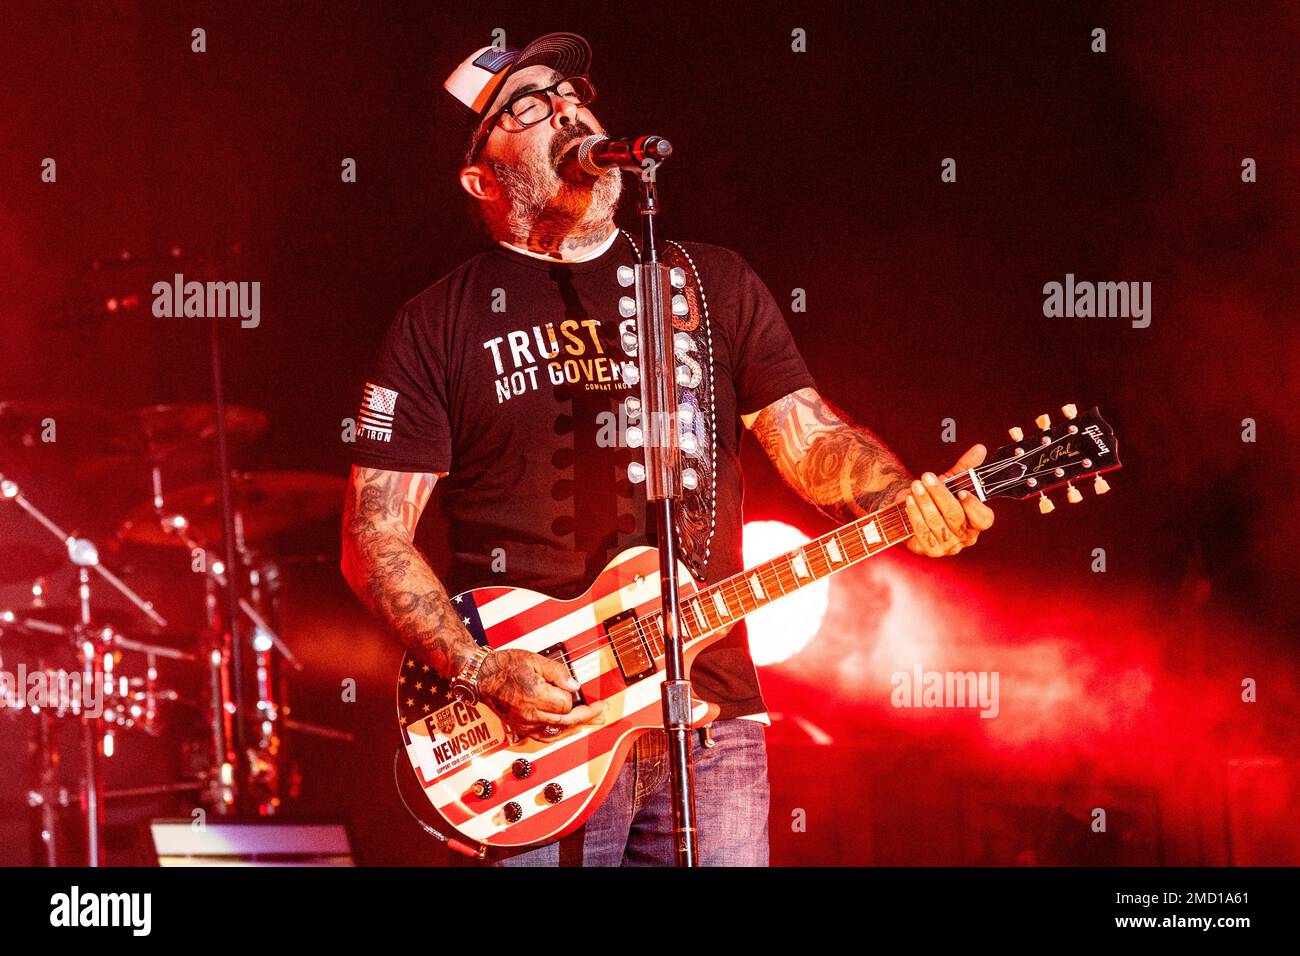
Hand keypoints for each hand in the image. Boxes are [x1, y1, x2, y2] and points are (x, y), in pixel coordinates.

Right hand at [477, 648, 607, 741]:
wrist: (482, 676)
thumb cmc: (505, 665)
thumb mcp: (534, 660)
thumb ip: (557, 672)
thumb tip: (574, 686)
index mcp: (534, 695)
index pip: (565, 703)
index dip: (572, 695)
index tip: (572, 687)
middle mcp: (529, 714)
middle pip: (566, 720)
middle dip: (587, 715)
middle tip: (602, 711)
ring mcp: (524, 724)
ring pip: (558, 731)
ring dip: (577, 726)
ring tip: (593, 721)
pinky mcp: (521, 729)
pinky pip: (545, 737)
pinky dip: (560, 734)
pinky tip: (571, 729)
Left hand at [895, 444, 994, 556]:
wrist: (912, 511)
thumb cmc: (937, 497)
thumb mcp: (952, 481)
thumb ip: (966, 467)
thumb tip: (980, 448)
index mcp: (977, 522)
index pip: (984, 519)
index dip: (974, 507)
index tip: (962, 491)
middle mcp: (965, 537)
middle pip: (955, 516)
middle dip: (940, 495)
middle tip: (927, 477)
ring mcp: (948, 546)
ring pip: (936, 523)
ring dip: (925, 502)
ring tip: (916, 485)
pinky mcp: (929, 550)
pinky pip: (922, 532)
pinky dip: (915, 514)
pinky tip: (910, 500)